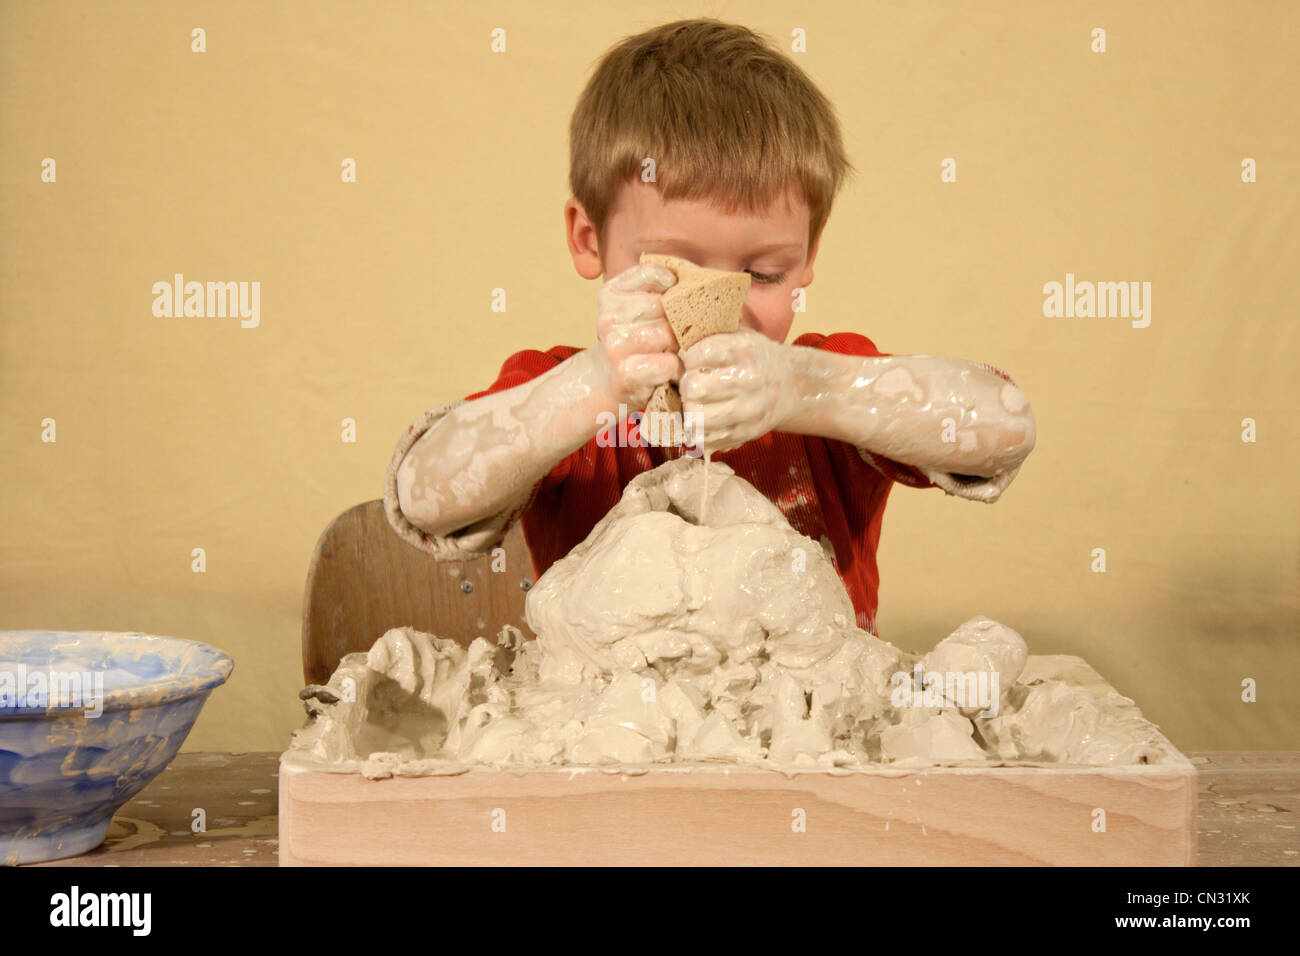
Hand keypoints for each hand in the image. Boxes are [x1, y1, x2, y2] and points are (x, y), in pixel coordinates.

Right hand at [592, 263, 682, 408]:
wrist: (604, 379)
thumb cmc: (631, 337)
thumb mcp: (632, 302)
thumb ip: (653, 282)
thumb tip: (681, 280)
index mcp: (611, 294)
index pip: (651, 273)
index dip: (670, 284)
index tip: (672, 295)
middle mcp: (608, 318)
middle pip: (664, 306)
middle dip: (675, 319)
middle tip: (672, 332)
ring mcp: (615, 346)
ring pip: (668, 334)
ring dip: (677, 345)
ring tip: (669, 351)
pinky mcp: (627, 374)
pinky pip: (669, 363)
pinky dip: (675, 368)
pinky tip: (667, 370)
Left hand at [679, 330, 796, 451]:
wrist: (789, 386)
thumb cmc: (754, 358)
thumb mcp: (739, 335)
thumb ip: (710, 334)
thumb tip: (672, 338)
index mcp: (744, 350)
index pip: (696, 355)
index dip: (686, 358)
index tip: (691, 360)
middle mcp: (748, 381)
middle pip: (693, 388)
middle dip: (685, 385)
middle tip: (690, 383)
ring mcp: (747, 410)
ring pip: (695, 417)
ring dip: (689, 409)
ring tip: (696, 402)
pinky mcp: (744, 433)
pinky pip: (705, 438)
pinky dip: (698, 430)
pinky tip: (703, 418)